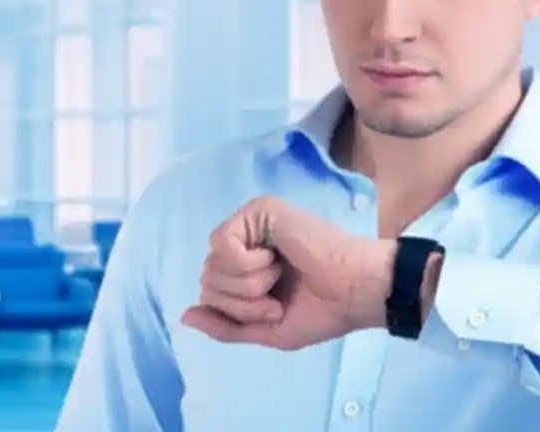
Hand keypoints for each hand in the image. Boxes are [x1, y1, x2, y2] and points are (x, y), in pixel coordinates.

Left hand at [181, 195, 396, 350]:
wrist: (354, 293)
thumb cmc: (321, 310)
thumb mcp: (265, 328)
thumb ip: (225, 325)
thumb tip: (185, 315)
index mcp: (246, 267)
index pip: (210, 291)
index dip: (237, 312)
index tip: (276, 309)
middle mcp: (245, 242)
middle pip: (207, 279)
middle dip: (241, 302)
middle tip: (277, 296)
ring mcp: (250, 223)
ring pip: (212, 264)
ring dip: (247, 286)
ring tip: (280, 277)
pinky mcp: (258, 210)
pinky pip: (222, 243)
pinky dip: (246, 264)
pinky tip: (275, 259)